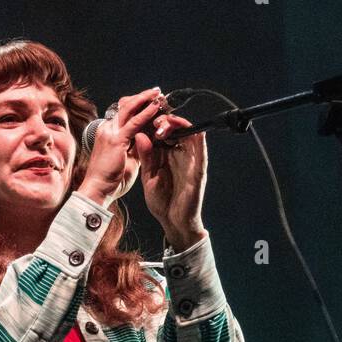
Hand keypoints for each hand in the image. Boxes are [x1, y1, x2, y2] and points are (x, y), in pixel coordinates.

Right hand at [78, 86, 166, 204]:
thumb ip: (137, 148)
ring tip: (159, 94)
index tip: (152, 101)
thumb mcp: (128, 160)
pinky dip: (146, 113)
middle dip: (142, 97)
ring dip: (145, 99)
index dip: (138, 105)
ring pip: (129, 108)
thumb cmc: (111, 180)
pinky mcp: (116, 140)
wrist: (97, 190)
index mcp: (108, 133)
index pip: (124, 113)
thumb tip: (148, 140)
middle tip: (157, 91)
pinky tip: (156, 107)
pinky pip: (134, 122)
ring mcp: (110, 132)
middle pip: (125, 106)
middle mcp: (107, 129)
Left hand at [135, 111, 206, 242]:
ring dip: (178, 125)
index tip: (142, 119)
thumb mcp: (149, 177)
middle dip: (165, 119)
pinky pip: (201, 151)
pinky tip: (191, 131)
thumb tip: (139, 135)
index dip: (154, 121)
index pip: (163, 131)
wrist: (173, 222)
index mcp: (166, 155)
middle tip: (153, 121)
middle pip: (176, 128)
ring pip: (190, 134)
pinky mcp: (199, 170)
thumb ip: (146, 156)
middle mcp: (180, 155)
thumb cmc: (162, 202)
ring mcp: (191, 161)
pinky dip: (198, 140)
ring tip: (163, 126)